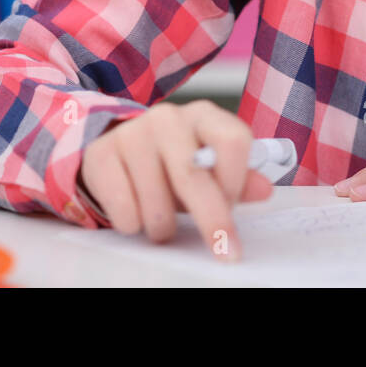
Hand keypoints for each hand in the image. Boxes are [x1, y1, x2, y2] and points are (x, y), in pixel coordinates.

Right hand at [79, 99, 273, 260]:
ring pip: (157, 201)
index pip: (233, 140)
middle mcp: (168, 118)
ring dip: (164, 228)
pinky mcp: (101, 155)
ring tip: (163, 223)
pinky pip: (124, 208)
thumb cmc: (173, 163)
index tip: (233, 204)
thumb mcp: (209, 168)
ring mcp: (132, 134)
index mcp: (203, 116)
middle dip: (212, 218)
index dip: (236, 179)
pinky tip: (136, 213)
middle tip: (224, 251)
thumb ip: (239, 179)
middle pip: (194, 173)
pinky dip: (134, 224)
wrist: (118, 151)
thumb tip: (264, 189)